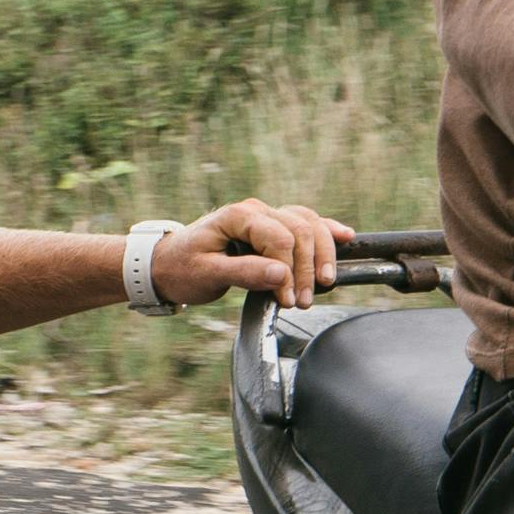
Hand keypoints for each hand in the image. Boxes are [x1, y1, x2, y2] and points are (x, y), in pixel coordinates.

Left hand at [157, 199, 351, 303]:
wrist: (167, 264)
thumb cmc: (183, 269)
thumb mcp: (207, 274)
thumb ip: (244, 273)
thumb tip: (281, 275)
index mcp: (239, 216)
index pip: (280, 239)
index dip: (289, 271)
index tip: (287, 300)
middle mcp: (256, 210)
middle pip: (300, 230)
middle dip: (307, 268)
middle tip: (303, 302)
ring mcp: (266, 216)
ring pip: (309, 224)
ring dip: (321, 253)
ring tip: (324, 283)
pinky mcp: (272, 227)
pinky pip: (306, 222)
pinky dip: (326, 230)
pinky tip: (346, 236)